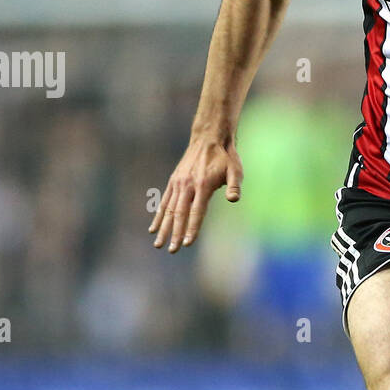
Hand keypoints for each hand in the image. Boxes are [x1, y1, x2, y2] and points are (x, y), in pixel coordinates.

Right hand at [149, 137, 242, 252]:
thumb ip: (234, 186)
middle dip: (175, 234)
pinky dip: (159, 216)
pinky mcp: (174, 181)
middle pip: (179, 214)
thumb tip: (233, 199)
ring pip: (168, 210)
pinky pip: (164, 201)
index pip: (196, 211)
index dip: (192, 228)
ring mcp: (178, 183)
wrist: (209, 138)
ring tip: (159, 245)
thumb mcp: (235, 170)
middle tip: (172, 250)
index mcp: (203, 185)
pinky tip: (154, 229)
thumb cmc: (226, 157)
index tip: (187, 243)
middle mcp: (187, 185)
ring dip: (163, 228)